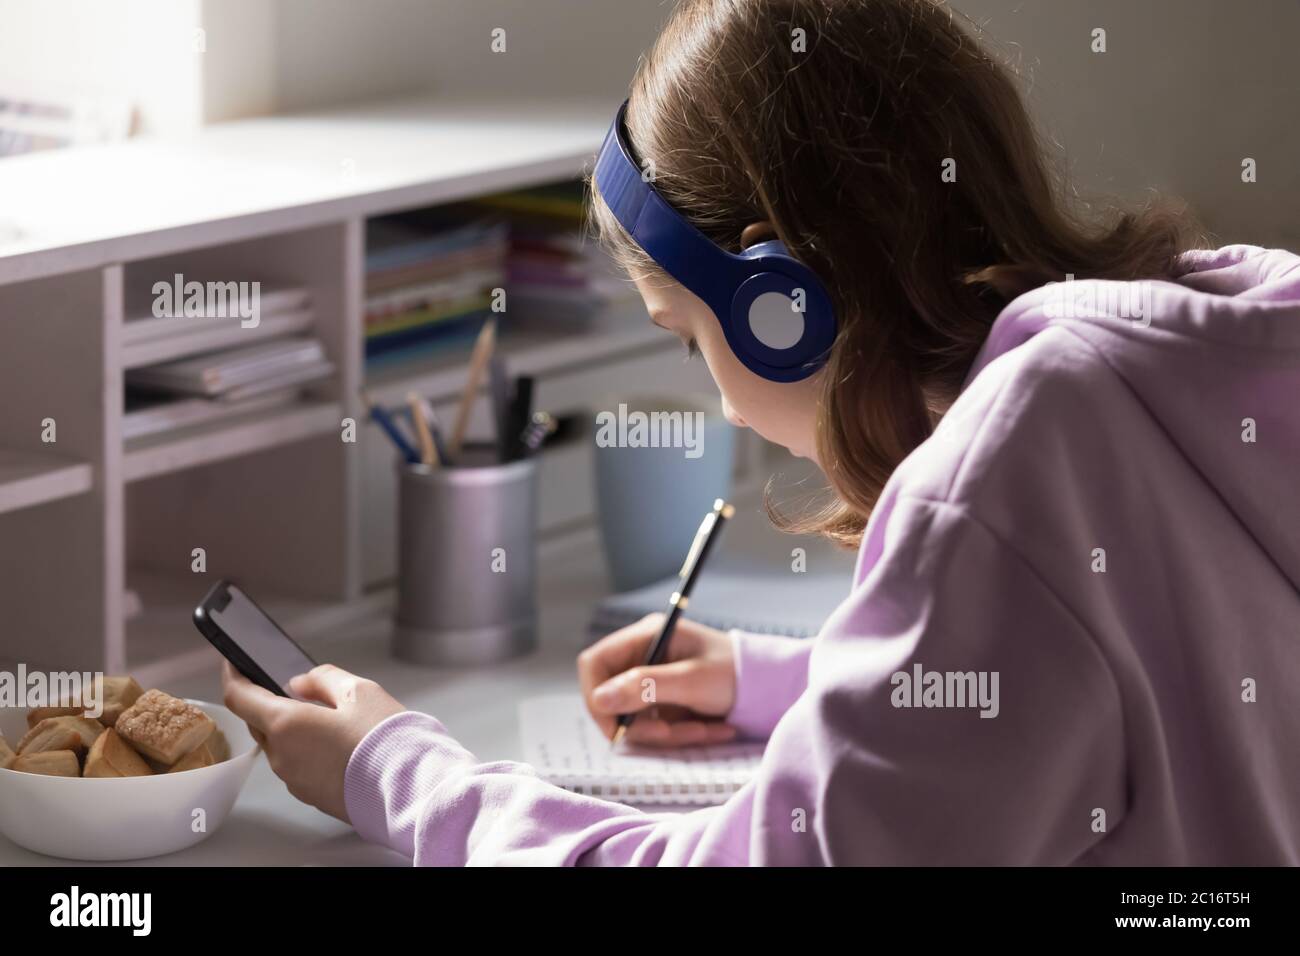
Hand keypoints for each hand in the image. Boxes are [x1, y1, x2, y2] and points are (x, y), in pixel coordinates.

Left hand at [221, 661, 405, 821]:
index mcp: (286, 724)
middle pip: (259, 723)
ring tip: (328, 718)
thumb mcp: (358, 690)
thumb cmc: (384, 739)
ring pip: (280, 745)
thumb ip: (322, 679)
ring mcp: (294, 779)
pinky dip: (307, 750)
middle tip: (295, 689)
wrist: (406, 786)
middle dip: (269, 703)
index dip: (233, 675)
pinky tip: (336, 744)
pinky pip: (297, 765)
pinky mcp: (310, 795)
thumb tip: (300, 683)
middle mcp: (282, 755)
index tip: (233, 663)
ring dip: (292, 729)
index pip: (239, 697)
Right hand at [577, 613, 736, 746]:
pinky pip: (654, 727)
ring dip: (667, 733)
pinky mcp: (663, 703)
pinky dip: (679, 734)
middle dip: (641, 724)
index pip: (595, 663)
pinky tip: (711, 729)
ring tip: (705, 729)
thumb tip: (599, 699)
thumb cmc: (733, 673)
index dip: (597, 696)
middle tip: (670, 733)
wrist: (768, 687)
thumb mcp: (692, 680)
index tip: (615, 726)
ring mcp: (652, 681)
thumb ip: (645, 687)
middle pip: (611, 697)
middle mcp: (643, 656)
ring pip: (633, 719)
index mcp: (646, 636)